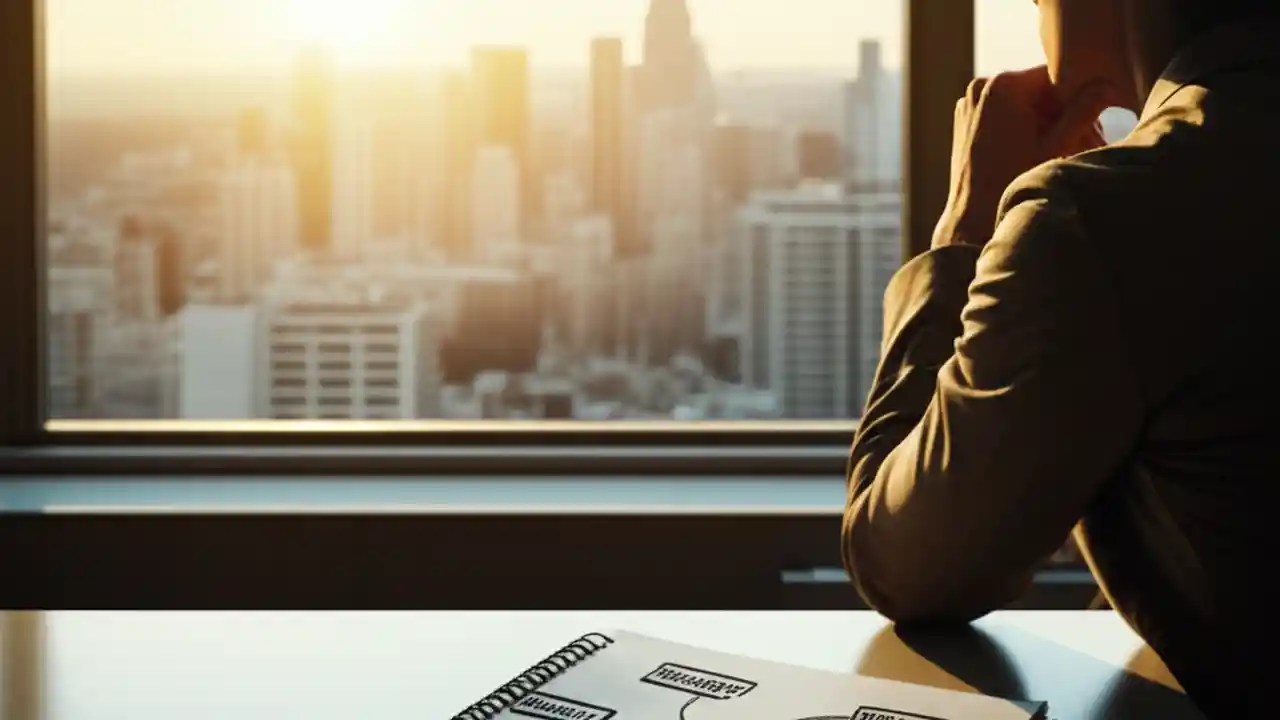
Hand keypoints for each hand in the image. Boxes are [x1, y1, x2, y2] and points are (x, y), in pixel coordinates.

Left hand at [932, 66, 1108, 248]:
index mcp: (1003, 85)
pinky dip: (1024, 128)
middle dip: (1064, 115)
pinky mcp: (965, 122)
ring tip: (1070, 152)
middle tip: (1091, 143)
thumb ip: (1084, 111)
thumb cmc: (1014, 183)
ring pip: (1022, 104)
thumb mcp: (1057, 145)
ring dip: (1047, 124)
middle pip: (1038, 92)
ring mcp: (969, 104)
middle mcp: (981, 86)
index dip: (1081, 97)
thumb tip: (1107, 85)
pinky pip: (1003, 115)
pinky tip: (1042, 153)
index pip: (1056, 76)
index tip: (1097, 122)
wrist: (970, 221)